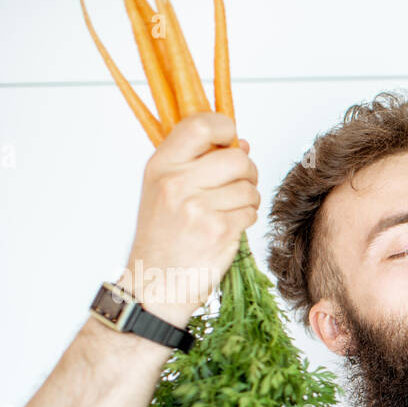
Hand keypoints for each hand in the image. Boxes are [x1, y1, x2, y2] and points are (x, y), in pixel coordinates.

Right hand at [120, 112, 257, 324]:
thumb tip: (241, 143)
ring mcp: (198, 207)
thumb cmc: (162, 236)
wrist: (156, 282)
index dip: (225, 128)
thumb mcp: (164, 189)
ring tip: (228, 210)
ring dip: (248, 198)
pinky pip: (251, 212)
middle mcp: (177, 183)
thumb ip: (198, 161)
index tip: (230, 139)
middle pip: (237, 157)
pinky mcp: (219, 230)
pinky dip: (246, 219)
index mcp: (161, 165)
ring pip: (249, 187)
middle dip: (247, 170)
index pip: (201, 124)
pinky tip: (228, 226)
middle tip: (238, 182)